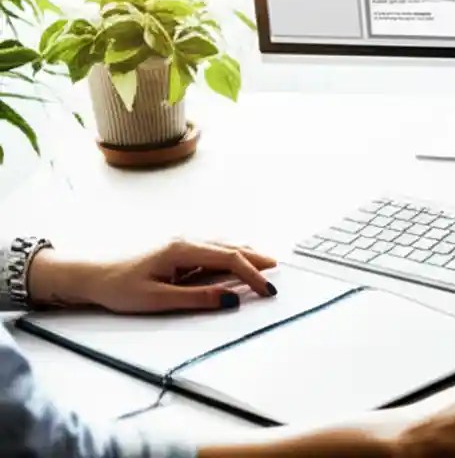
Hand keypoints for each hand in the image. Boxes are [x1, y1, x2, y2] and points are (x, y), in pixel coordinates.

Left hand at [29, 239, 278, 312]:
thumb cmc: (119, 287)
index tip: (268, 290)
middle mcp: (186, 240)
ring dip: (247, 254)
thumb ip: (197, 298)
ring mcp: (183, 243)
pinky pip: (213, 249)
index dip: (252, 275)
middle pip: (232, 247)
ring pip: (224, 245)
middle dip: (257, 259)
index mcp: (183, 249)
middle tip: (278, 272)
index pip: (230, 258)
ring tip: (266, 264)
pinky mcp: (179, 249)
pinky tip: (237, 260)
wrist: (91, 275)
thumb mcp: (157, 299)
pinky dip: (232, 254)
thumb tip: (231, 299)